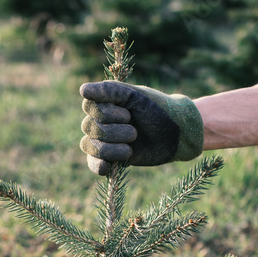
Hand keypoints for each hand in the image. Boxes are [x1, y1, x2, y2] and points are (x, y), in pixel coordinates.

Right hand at [79, 81, 203, 174]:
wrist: (175, 134)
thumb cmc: (157, 110)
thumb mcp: (136, 97)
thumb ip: (110, 91)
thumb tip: (82, 89)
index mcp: (105, 102)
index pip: (89, 107)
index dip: (106, 113)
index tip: (129, 114)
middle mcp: (100, 120)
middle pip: (89, 127)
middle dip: (113, 132)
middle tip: (135, 132)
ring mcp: (103, 139)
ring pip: (89, 146)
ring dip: (110, 148)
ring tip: (130, 149)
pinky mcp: (110, 158)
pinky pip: (92, 163)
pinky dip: (97, 165)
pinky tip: (107, 167)